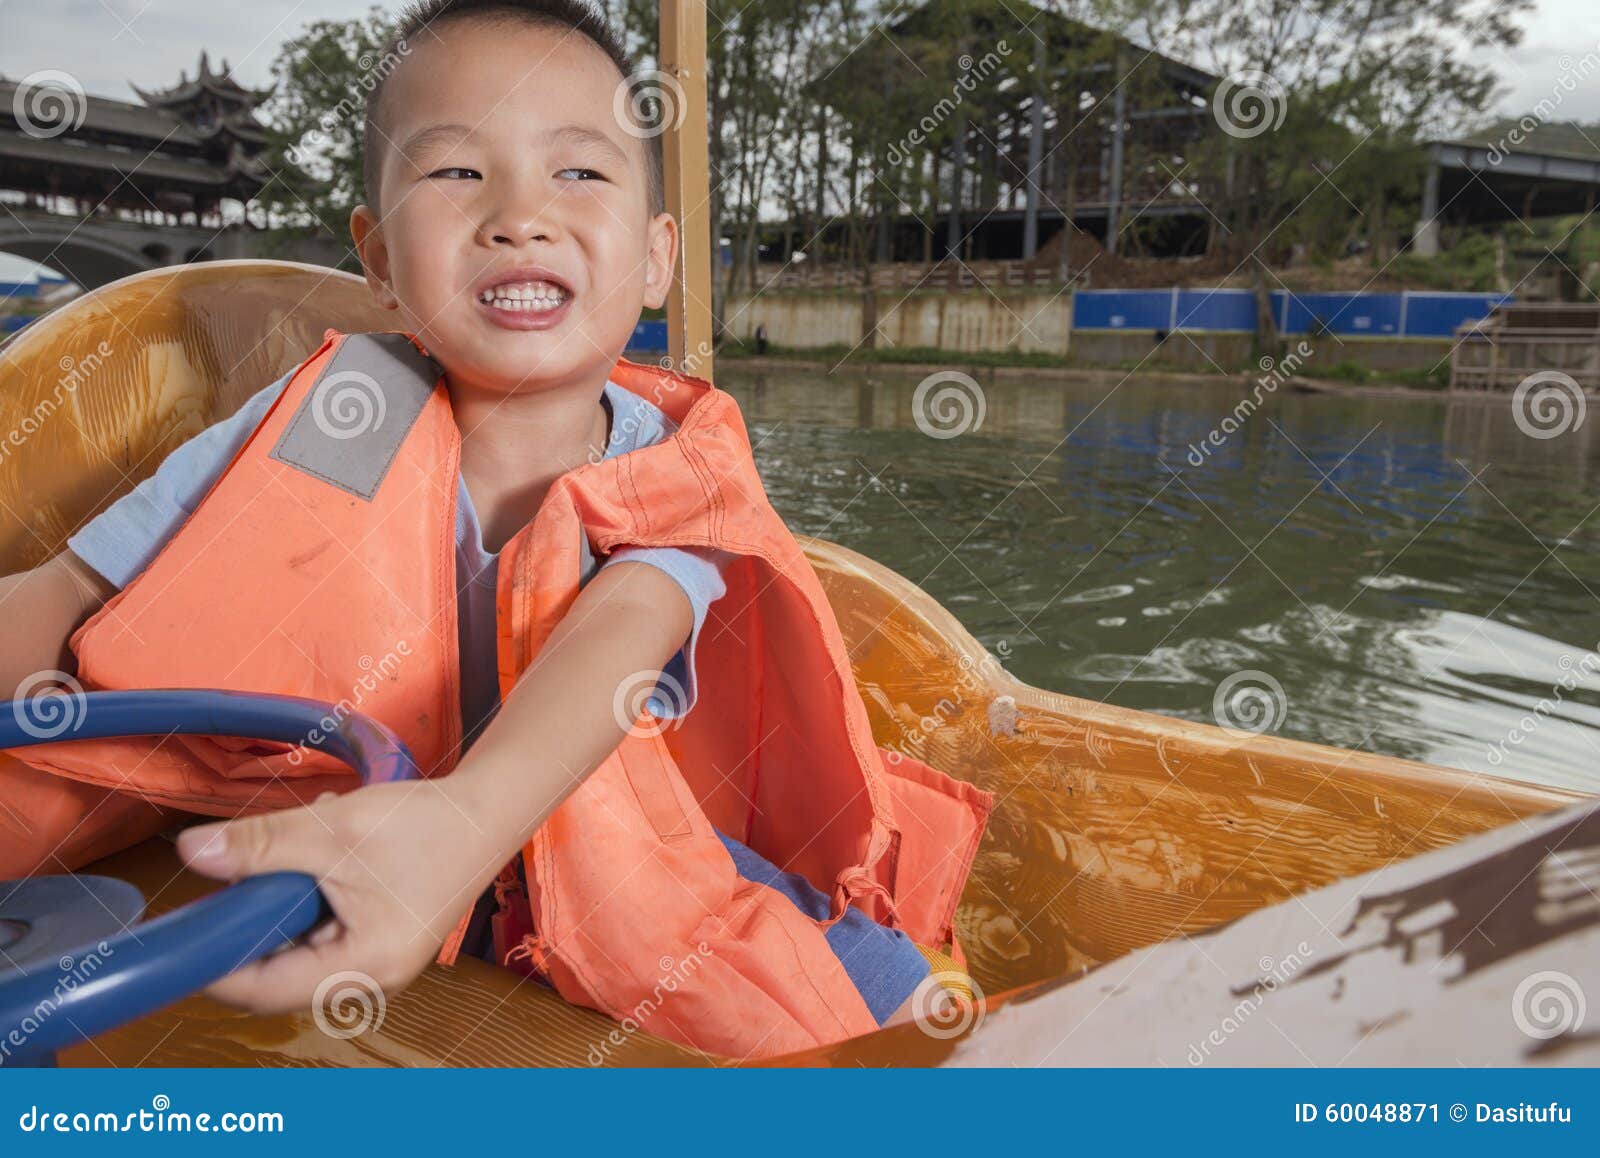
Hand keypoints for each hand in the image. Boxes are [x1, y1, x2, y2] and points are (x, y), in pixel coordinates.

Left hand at [175, 778, 508, 1014]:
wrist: (490, 810)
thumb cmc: (426, 825)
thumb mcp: (333, 830)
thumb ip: (262, 843)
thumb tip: (192, 852)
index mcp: (363, 966)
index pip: (264, 989)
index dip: (216, 964)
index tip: (182, 931)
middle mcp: (371, 977)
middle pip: (280, 972)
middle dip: (256, 919)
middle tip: (239, 872)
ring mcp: (378, 961)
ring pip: (300, 946)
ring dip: (286, 898)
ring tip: (306, 841)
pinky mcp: (381, 938)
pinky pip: (325, 929)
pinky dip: (312, 892)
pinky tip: (327, 846)